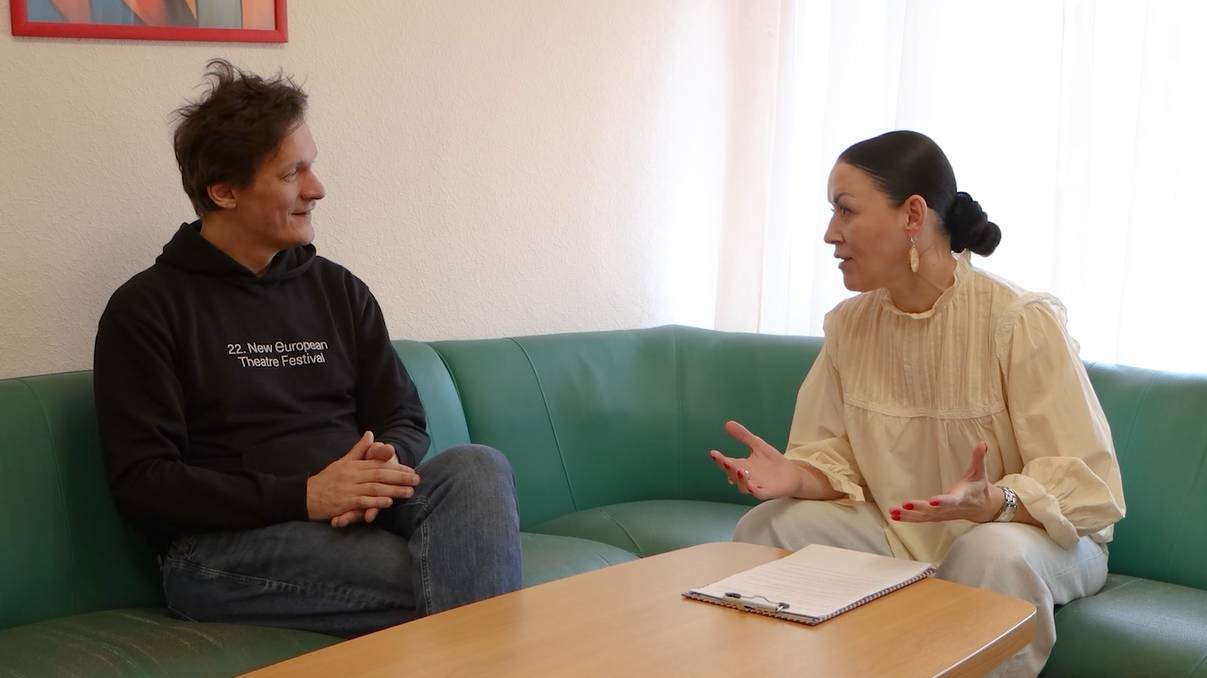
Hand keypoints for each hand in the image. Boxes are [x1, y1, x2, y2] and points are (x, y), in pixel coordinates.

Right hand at [306, 431, 421, 525]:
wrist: (304, 496)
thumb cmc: (326, 480)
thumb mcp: (342, 462)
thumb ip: (358, 450)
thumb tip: (370, 434)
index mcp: (354, 465)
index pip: (379, 464)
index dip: (397, 467)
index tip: (412, 470)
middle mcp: (352, 475)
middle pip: (380, 474)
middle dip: (401, 477)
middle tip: (417, 480)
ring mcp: (348, 489)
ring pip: (375, 488)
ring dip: (394, 490)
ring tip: (409, 492)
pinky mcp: (344, 503)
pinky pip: (362, 501)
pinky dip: (376, 501)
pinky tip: (389, 502)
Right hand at [708, 420, 802, 499]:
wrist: (792, 474)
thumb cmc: (773, 461)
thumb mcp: (757, 445)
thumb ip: (743, 436)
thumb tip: (728, 423)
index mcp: (741, 466)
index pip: (727, 463)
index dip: (719, 459)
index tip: (713, 453)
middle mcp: (745, 477)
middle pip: (732, 475)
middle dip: (728, 469)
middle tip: (725, 461)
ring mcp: (755, 485)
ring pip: (743, 486)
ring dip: (740, 479)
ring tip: (740, 469)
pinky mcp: (766, 492)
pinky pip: (758, 493)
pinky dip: (753, 490)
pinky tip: (751, 486)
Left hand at [889, 441, 1003, 523]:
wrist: (982, 507)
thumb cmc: (978, 487)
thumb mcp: (979, 472)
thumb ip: (979, 458)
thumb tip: (983, 443)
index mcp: (961, 498)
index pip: (952, 501)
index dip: (943, 501)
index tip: (933, 501)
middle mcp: (950, 509)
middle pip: (934, 510)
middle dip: (919, 508)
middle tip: (905, 505)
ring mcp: (942, 515)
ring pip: (924, 517)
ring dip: (908, 516)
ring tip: (893, 512)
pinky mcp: (936, 517)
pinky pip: (921, 519)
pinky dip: (908, 519)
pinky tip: (894, 517)